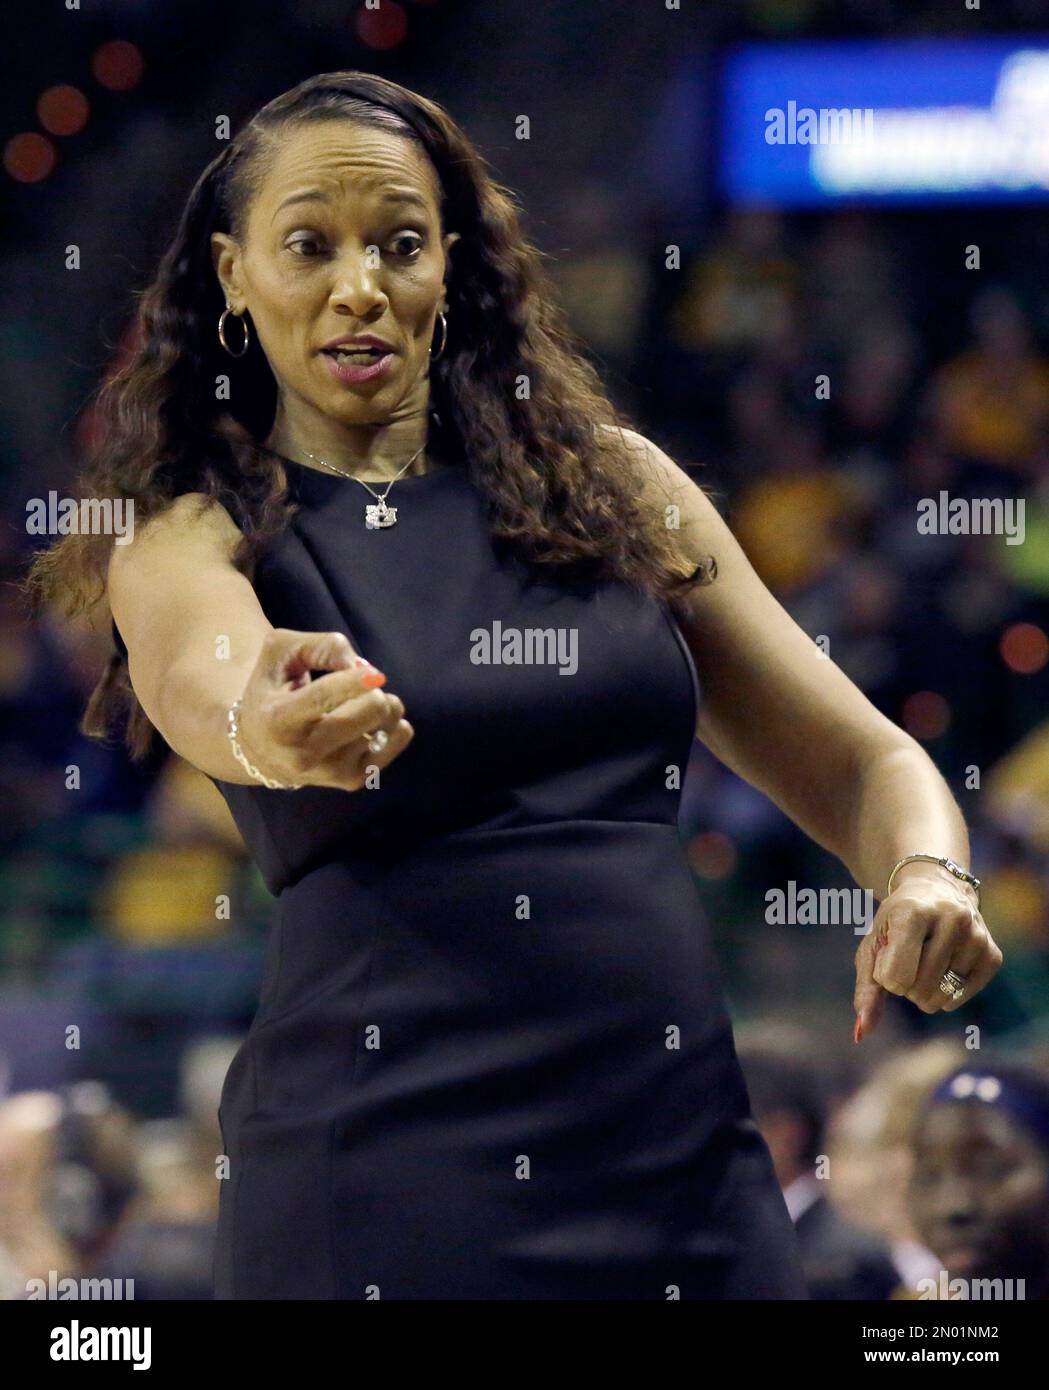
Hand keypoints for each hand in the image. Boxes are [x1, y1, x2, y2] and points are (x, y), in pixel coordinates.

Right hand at [233, 628, 413, 791]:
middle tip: (359, 688)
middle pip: (369, 712)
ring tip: (359, 706)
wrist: (258, 750)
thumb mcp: (280, 653)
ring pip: (386, 726)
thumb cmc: (271, 691)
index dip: (353, 683)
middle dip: (373, 690)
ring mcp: (330, 771)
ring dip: (383, 706)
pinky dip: (392, 726)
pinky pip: (395, 742)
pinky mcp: (351, 781)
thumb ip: (320, 647)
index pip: (322, 698)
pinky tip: (372, 724)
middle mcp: (303, 753)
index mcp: (279, 718)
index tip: (376, 675)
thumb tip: (362, 666)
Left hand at [853, 867, 1002, 1038]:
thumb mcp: (873, 946)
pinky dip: (948, 994)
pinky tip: (944, 969)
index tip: (888, 958)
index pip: (895, 977)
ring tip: (925, 961)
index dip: (886, 978)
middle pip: (919, 989)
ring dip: (926, 990)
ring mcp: (976, 936)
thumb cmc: (895, 923)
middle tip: (908, 961)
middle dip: (906, 986)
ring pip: (942, 996)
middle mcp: (951, 919)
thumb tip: (861, 1033)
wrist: (935, 890)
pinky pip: (963, 995)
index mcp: (913, 912)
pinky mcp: (993, 953)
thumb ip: (866, 989)